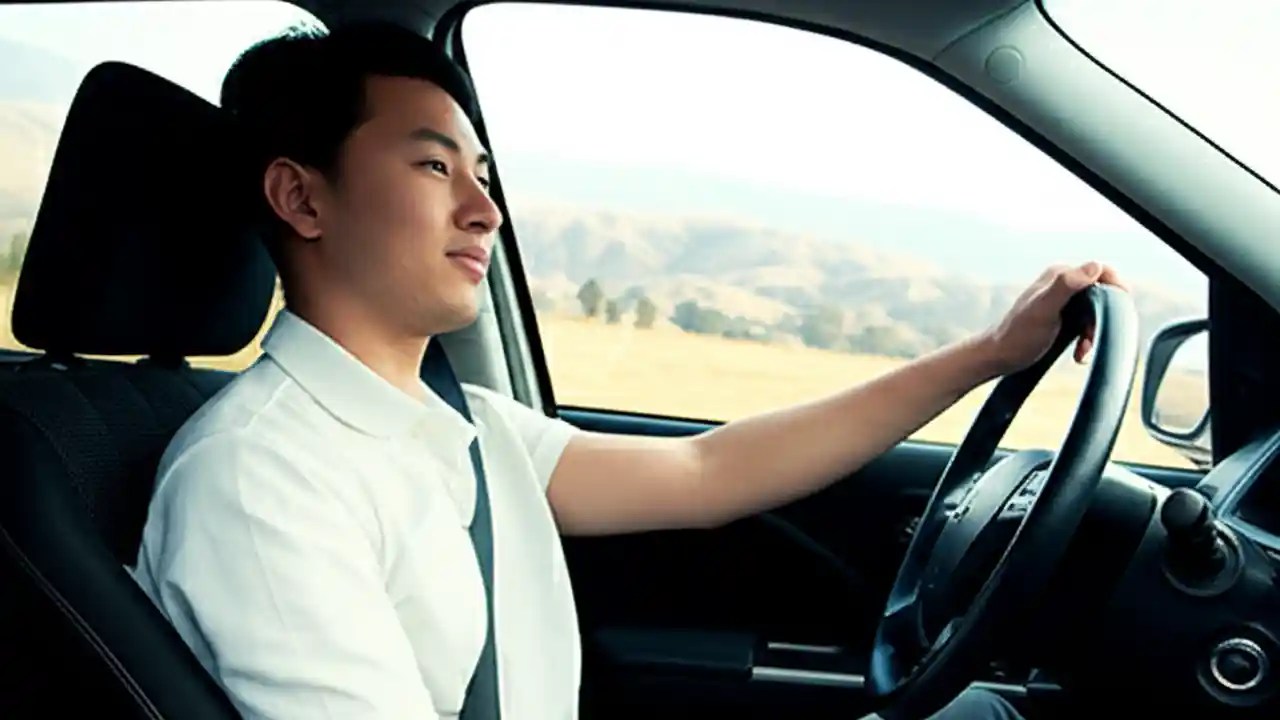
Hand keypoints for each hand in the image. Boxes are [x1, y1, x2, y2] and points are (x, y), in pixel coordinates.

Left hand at [980, 261, 1129, 375]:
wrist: (998, 358)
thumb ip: (1066, 286)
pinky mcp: (1062, 318)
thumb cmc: (1018, 336)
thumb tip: (1095, 266)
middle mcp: (1062, 283)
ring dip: (1095, 334)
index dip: (1116, 288)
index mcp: (1060, 275)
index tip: (1121, 312)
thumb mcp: (1044, 310)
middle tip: (1091, 340)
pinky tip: (1079, 355)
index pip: (1101, 271)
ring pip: (1097, 312)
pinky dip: (1087, 340)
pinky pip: (1087, 325)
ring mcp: (1062, 301)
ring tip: (1082, 352)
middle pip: (1102, 294)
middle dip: (1103, 319)